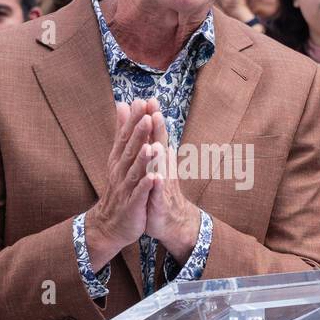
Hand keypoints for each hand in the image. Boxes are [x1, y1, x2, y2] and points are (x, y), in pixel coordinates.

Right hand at [86, 100, 156, 263]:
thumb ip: (122, 131)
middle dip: (139, 134)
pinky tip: (154, 178)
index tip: (141, 102)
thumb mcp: (119, 157)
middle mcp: (120, 171)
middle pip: (130, 150)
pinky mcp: (132, 205)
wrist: (110, 224)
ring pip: (135, 172)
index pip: (126, 137)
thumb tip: (122, 104)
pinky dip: (146, 186)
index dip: (134, 120)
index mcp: (119, 160)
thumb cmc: (119, 187)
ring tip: (153, 146)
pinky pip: (139, 195)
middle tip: (147, 116)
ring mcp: (125, 189)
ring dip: (144, 159)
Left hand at [143, 110, 200, 260]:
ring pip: (161, 168)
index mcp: (159, 158)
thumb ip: (150, 141)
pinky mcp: (160, 201)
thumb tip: (150, 120)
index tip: (148, 99)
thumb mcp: (153, 163)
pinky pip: (158, 192)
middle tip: (155, 111)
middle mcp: (164, 168)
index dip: (152, 118)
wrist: (171, 220)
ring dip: (159, 156)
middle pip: (161, 145)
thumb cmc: (159, 189)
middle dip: (158, 130)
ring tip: (156, 143)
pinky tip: (157, 178)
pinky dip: (158, 185)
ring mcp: (163, 184)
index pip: (155, 134)